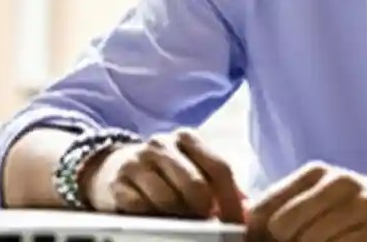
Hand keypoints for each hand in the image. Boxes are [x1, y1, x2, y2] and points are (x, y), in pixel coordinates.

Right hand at [79, 129, 245, 222]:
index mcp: (187, 138)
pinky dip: (153, 219)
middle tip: (209, 228)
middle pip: (196, 185)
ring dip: (179, 218)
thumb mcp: (194, 167)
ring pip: (168, 200)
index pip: (220, 168)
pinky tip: (158, 219)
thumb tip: (249, 208)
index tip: (238, 225)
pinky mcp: (118, 183)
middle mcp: (161, 144)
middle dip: (206, 213)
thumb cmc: (166, 171)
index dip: (232, 201)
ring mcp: (137, 162)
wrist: (117, 166)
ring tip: (183, 223)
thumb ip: (220, 183)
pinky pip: (142, 208)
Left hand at [245, 163, 366, 241]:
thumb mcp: (324, 194)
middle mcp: (339, 184)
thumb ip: (286, 204)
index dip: (256, 233)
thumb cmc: (363, 205)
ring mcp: (364, 207)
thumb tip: (244, 222)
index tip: (261, 241)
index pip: (264, 208)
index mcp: (317, 173)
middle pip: (283, 229)